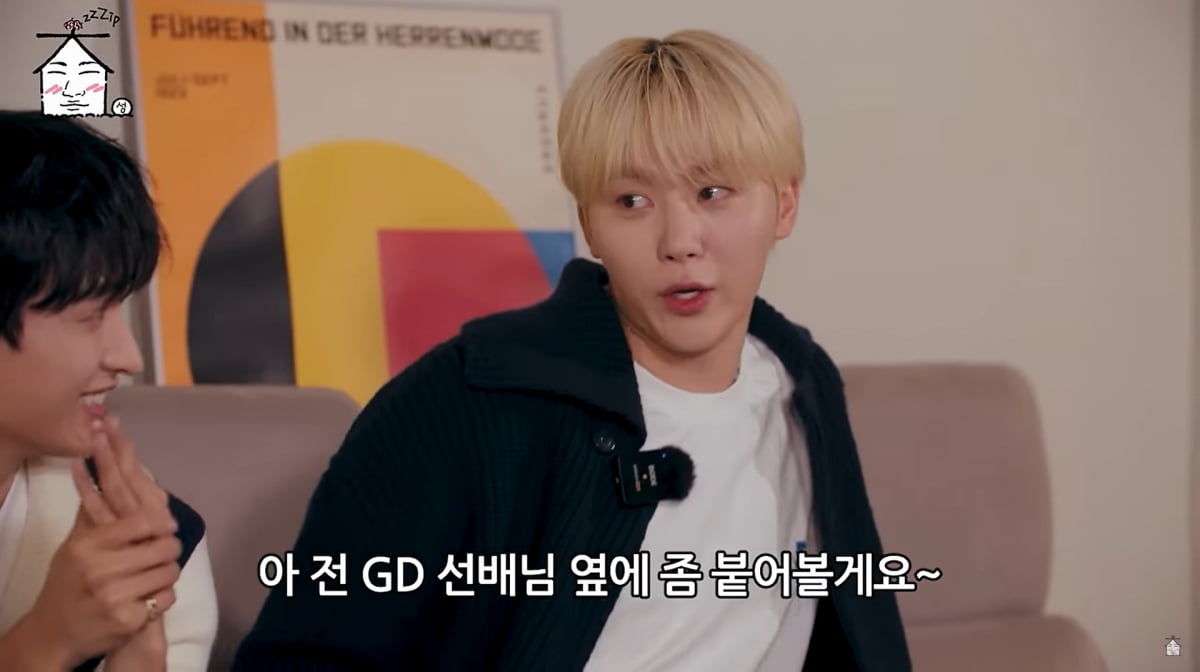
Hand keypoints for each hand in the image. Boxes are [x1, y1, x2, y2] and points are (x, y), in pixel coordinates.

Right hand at [14, 419, 181, 667]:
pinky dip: (164, 595)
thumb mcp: (75, 545)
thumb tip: (101, 468)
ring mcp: (115, 597)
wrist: (54, 630)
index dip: (161, 520)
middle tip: (168, 547)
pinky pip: (167, 597)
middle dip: (169, 546)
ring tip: (158, 570)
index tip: (168, 523)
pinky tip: (151, 594)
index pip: (141, 521)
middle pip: (163, 546)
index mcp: (88, 546)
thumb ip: (93, 513)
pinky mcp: (128, 621)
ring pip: (169, 571)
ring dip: (167, 570)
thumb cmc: (68, 581)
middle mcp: (100, 570)